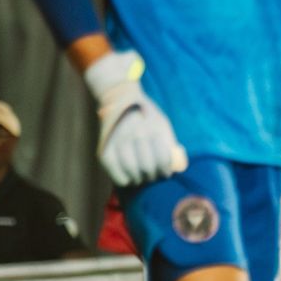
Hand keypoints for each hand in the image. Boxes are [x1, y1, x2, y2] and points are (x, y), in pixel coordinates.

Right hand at [85, 50, 187, 186]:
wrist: (120, 100)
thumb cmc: (146, 115)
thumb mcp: (162, 123)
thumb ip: (168, 142)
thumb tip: (175, 167)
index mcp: (152, 128)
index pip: (162, 159)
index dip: (165, 170)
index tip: (165, 172)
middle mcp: (134, 134)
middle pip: (147, 167)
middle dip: (153, 175)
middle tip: (153, 175)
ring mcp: (117, 142)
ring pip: (132, 172)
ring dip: (139, 179)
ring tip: (142, 177)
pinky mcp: (105, 150)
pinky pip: (116, 174)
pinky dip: (124, 180)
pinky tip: (129, 177)